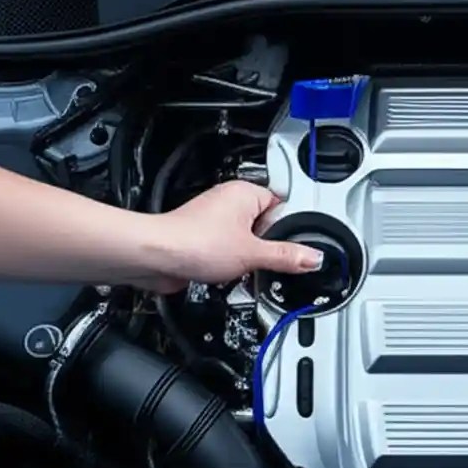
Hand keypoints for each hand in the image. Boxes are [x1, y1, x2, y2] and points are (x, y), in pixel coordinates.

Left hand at [140, 181, 321, 293]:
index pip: (283, 205)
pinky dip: (232, 265)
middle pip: (266, 226)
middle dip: (268, 248)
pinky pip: (229, 251)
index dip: (291, 228)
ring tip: (242, 267)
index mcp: (245, 193)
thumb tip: (313, 257)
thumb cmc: (194, 243)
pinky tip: (227, 274)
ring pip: (247, 241)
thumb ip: (287, 257)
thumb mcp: (253, 254)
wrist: (154, 258)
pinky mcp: (204, 239)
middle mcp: (229, 202)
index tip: (296, 246)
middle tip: (265, 260)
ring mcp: (215, 220)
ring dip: (248, 259)